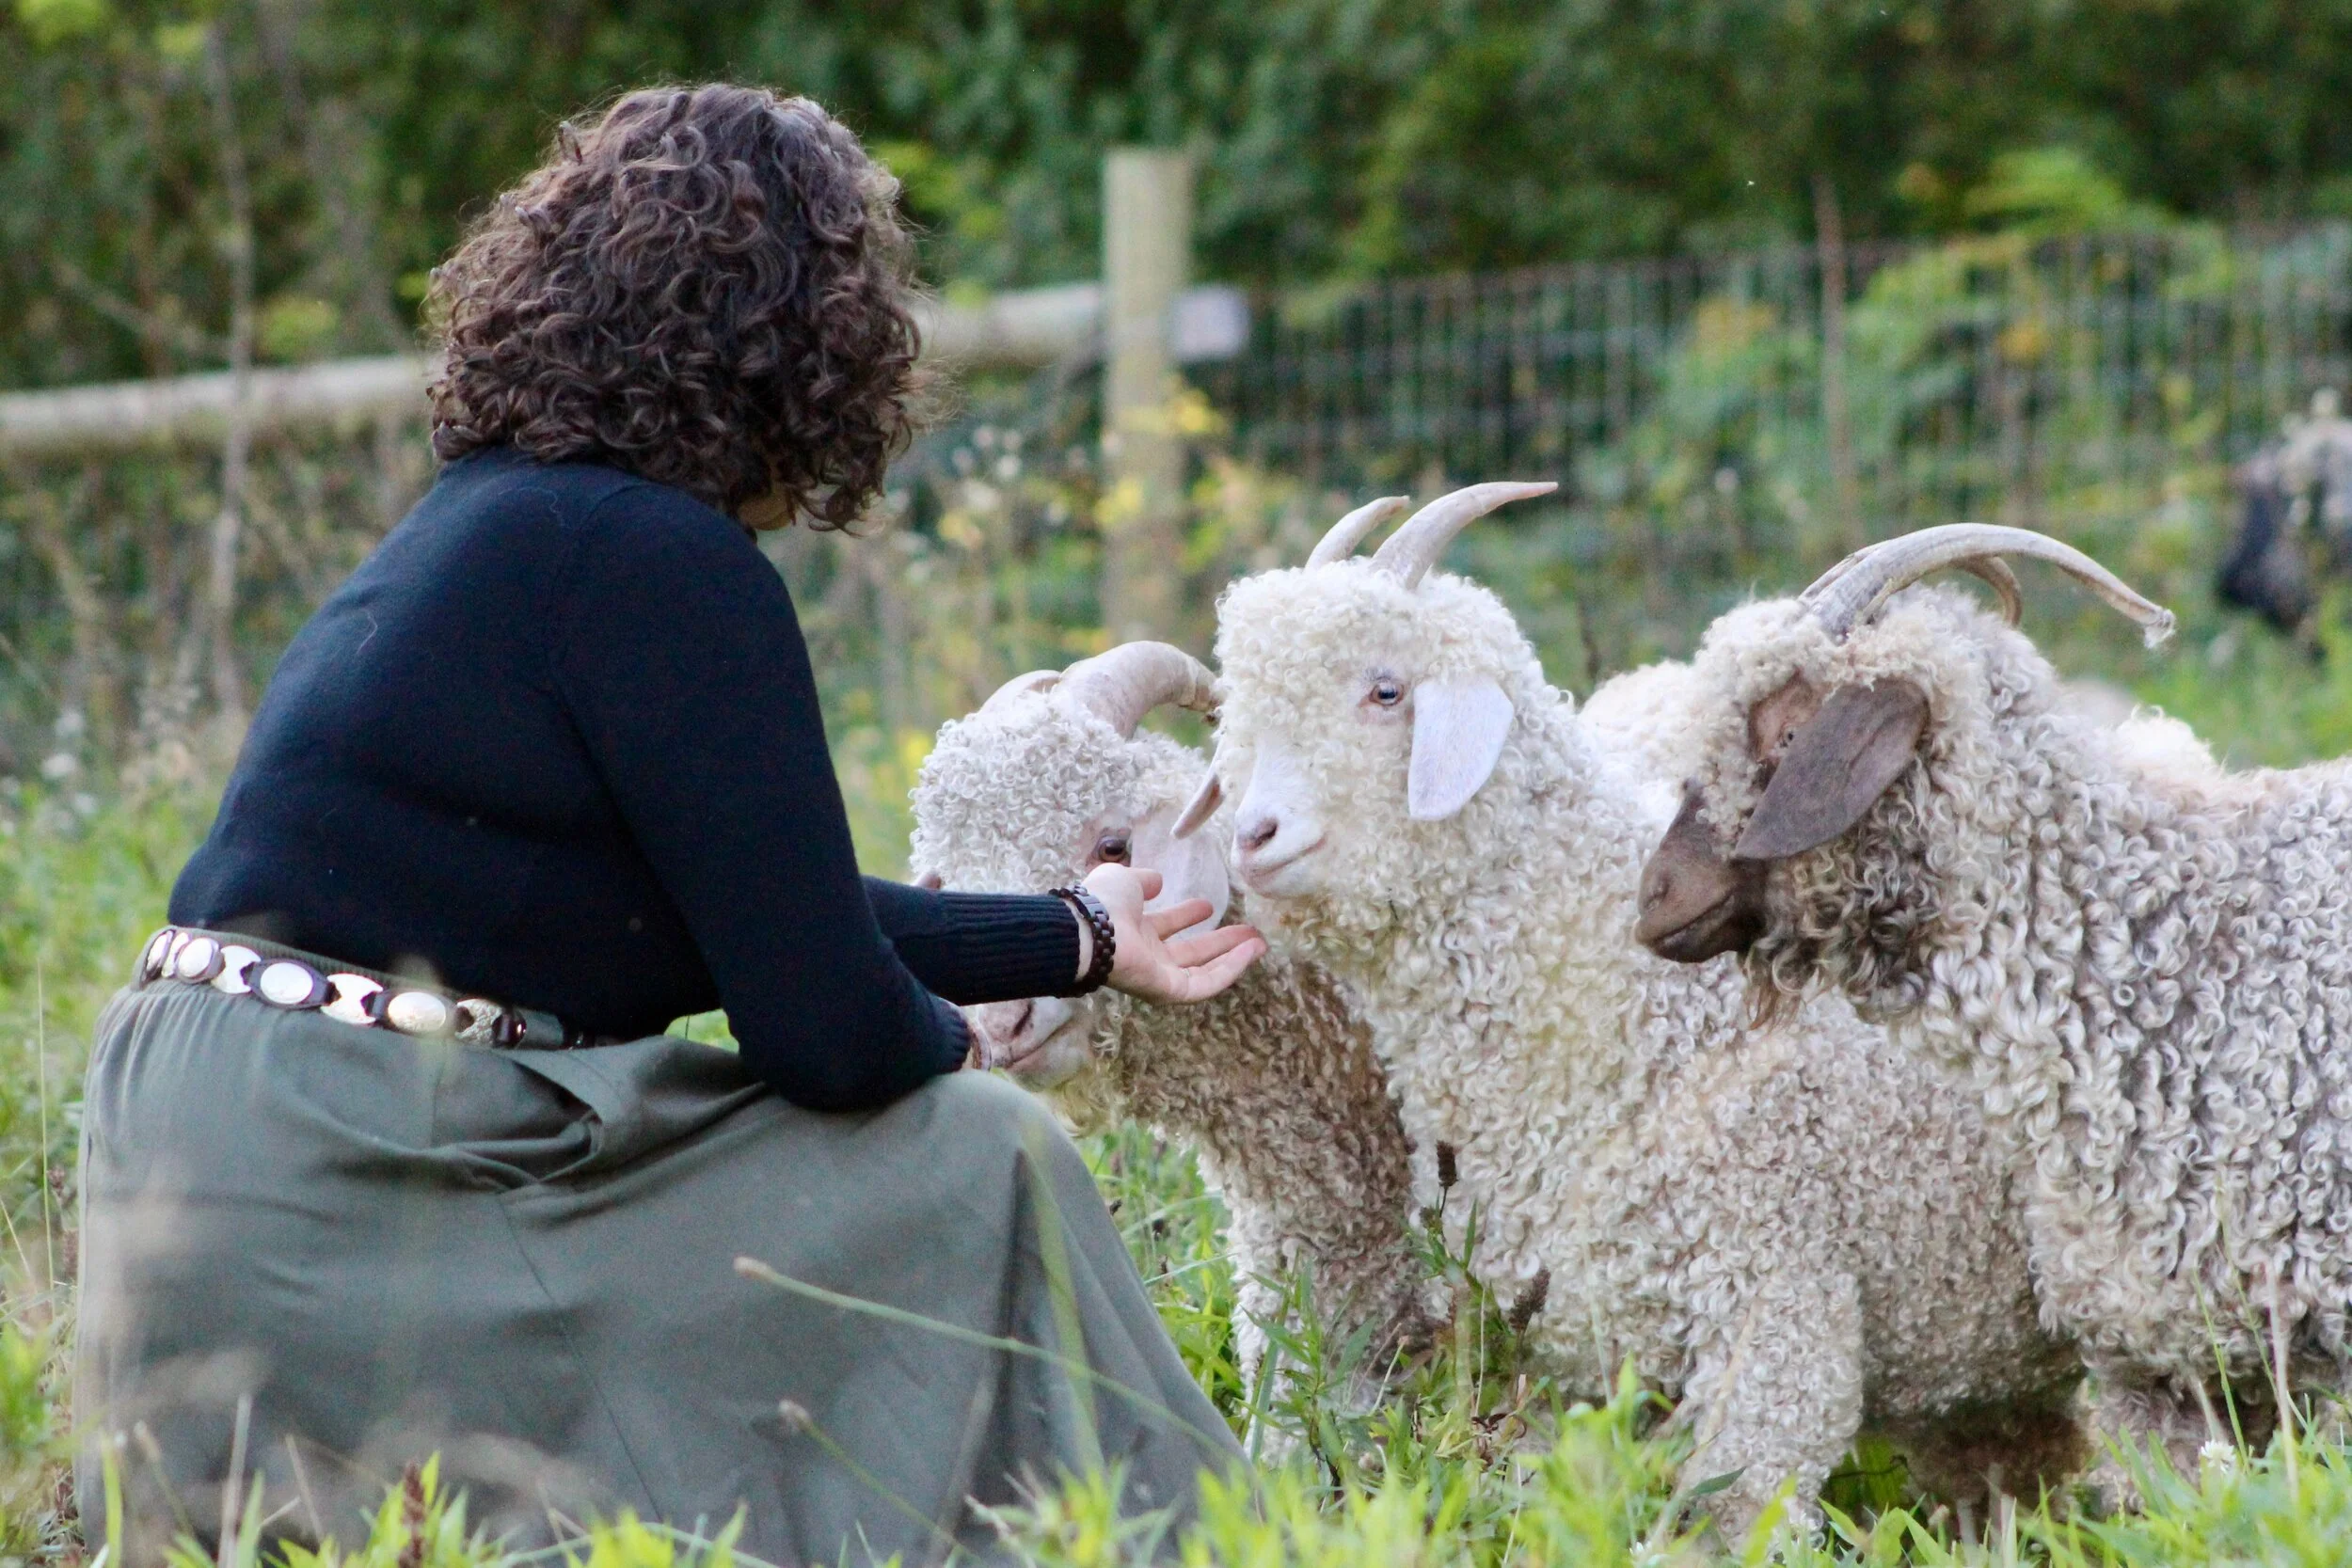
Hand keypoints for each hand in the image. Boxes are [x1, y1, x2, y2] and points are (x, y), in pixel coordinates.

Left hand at [1080, 863, 1264, 1003]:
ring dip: (1233, 956)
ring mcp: (1158, 975)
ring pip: (1203, 969)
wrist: (1088, 929)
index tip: (1208, 906)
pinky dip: (1230, 969)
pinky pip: (1205, 983)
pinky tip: (1251, 952)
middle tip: (1249, 930)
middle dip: (1220, 940)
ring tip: (1259, 942)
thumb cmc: (1103, 902)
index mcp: (1134, 929)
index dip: (1187, 915)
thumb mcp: (1124, 880)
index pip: (1166, 926)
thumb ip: (1142, 881)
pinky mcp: (1169, 990)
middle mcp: (1147, 954)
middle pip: (1191, 951)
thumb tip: (1157, 881)